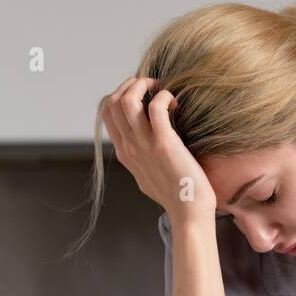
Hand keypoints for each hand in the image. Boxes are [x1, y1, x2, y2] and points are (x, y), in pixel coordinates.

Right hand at [100, 76, 215, 222]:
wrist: (188, 212)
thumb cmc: (174, 194)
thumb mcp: (145, 175)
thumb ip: (139, 158)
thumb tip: (142, 144)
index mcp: (123, 152)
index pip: (107, 112)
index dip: (121, 93)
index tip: (141, 92)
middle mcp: (129, 147)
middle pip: (113, 101)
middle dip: (131, 84)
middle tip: (152, 86)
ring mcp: (144, 145)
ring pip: (128, 100)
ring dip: (143, 85)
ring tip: (160, 89)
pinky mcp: (164, 144)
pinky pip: (156, 107)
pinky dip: (164, 96)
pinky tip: (175, 102)